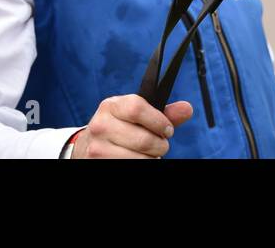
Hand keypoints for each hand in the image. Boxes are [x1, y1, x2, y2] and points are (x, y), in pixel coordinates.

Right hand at [71, 95, 192, 157]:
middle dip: (159, 145)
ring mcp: (98, 148)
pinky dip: (141, 165)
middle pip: (144, 139)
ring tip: (148, 154)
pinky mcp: (98, 164)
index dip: (159, 121)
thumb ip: (162, 113)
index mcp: (111, 106)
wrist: (88, 147)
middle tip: (160, 146)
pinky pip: (132, 167)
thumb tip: (187, 109)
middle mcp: (101, 125)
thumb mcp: (135, 116)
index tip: (167, 130)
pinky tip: (137, 159)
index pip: (138, 108)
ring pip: (140, 159)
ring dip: (151, 159)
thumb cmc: (119, 128)